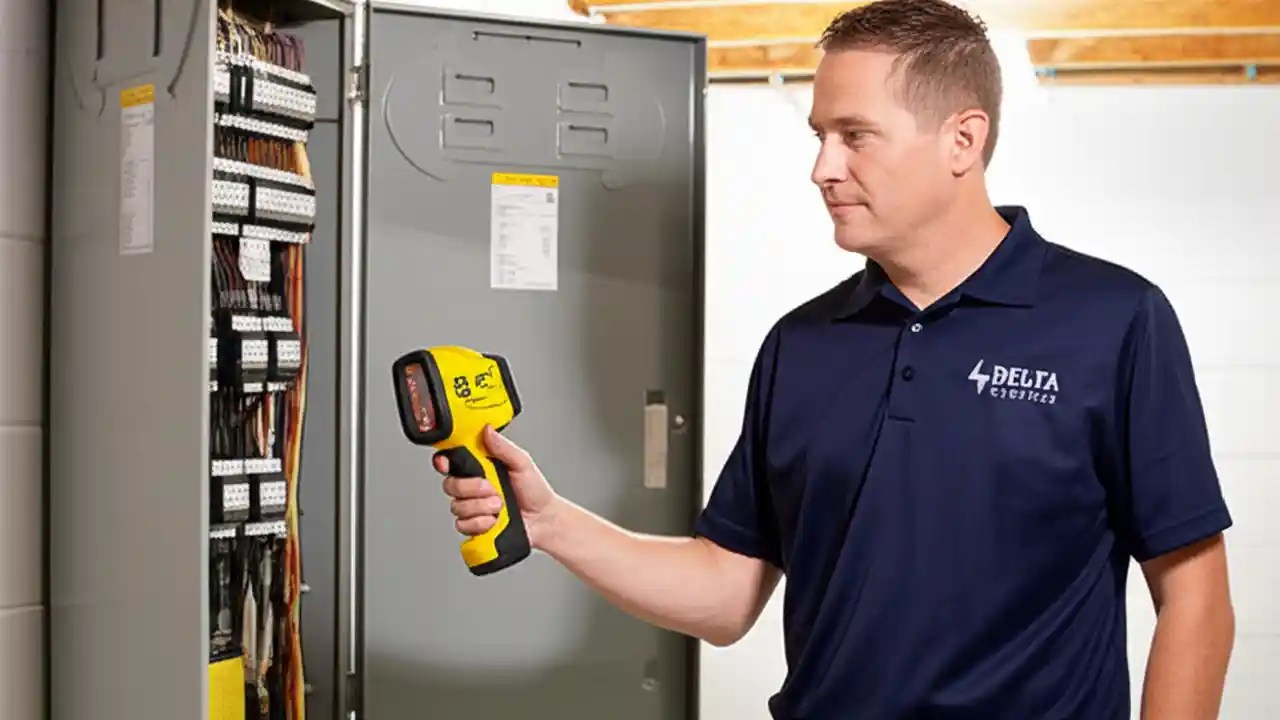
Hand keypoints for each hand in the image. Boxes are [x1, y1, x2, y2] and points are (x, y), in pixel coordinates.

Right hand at [435, 425, 559, 548]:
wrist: (544, 520)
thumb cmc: (535, 491)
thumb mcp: (522, 463)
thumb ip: (503, 447)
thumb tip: (487, 430)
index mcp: (481, 467)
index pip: (452, 461)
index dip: (443, 461)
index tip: (446, 463)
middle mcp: (472, 487)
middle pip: (450, 485)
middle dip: (472, 488)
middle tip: (491, 489)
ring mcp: (472, 507)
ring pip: (457, 507)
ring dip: (481, 507)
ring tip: (500, 506)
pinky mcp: (474, 525)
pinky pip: (463, 525)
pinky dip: (480, 523)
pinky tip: (494, 520)